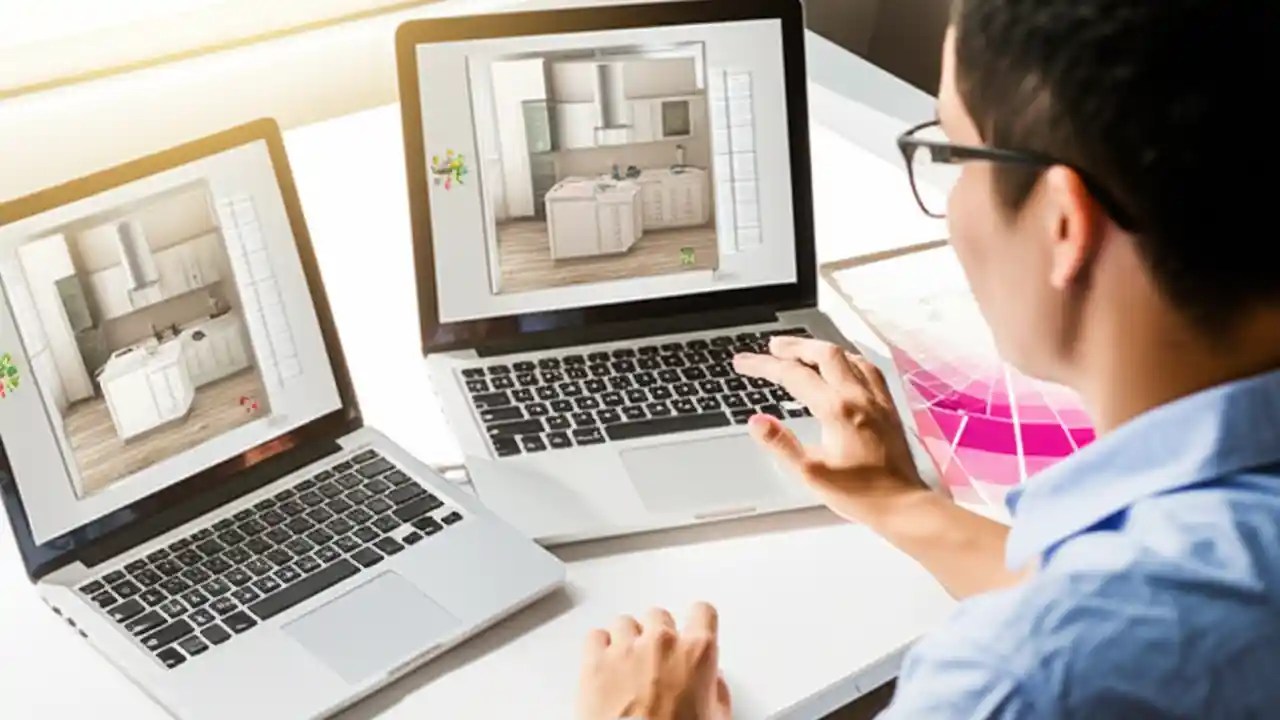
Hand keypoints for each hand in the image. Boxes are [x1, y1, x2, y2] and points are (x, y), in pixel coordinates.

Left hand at [577, 603, 730, 719]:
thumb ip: (716, 691)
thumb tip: (712, 682)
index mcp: (697, 653)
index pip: (703, 612)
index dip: (697, 622)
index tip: (693, 629)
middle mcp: (661, 642)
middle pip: (658, 616)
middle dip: (657, 635)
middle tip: (656, 661)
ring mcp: (625, 650)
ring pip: (624, 623)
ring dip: (627, 640)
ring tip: (627, 667)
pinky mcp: (594, 663)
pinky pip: (595, 637)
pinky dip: (599, 649)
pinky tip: (605, 667)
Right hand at [733, 336, 928, 523]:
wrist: (904, 505)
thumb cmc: (860, 494)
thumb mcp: (811, 474)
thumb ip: (781, 444)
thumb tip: (756, 421)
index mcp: (838, 410)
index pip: (794, 376)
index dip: (764, 365)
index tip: (743, 362)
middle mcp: (860, 397)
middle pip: (825, 354)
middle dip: (794, 346)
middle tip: (772, 348)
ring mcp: (877, 399)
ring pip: (848, 356)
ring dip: (821, 349)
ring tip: (802, 351)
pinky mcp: (889, 407)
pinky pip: (868, 369)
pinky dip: (848, 359)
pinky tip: (843, 365)